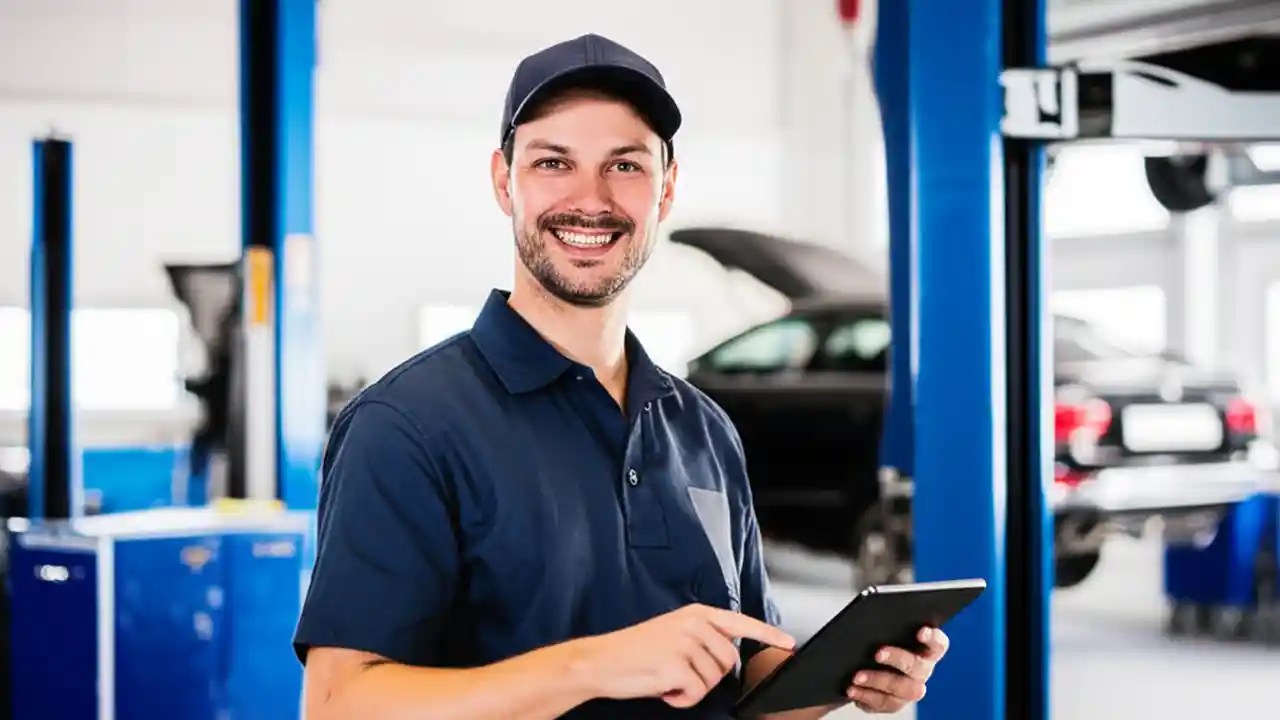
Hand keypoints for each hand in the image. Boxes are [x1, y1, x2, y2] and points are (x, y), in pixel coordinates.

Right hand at [573, 603, 795, 708]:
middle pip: (728, 662)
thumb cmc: (634, 651)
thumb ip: (701, 638)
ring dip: (691, 689)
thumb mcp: (671, 632)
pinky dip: (680, 699)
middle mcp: (694, 624)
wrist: (600, 661)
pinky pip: (696, 694)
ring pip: (713, 681)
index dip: (767, 634)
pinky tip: (661, 688)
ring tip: (666, 678)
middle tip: (678, 673)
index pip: (740, 623)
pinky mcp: (677, 665)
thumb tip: (727, 658)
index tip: (788, 643)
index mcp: (695, 613)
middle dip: (708, 677)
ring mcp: (686, 643)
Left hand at [845, 626, 949, 713]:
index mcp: (926, 649)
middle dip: (898, 658)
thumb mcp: (881, 630)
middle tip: (877, 653)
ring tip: (856, 676)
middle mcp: (923, 671)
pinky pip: (884, 703)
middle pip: (918, 667)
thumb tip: (872, 616)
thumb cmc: (876, 639)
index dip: (932, 638)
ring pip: (902, 689)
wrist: (861, 663)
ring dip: (878, 681)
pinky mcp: (894, 703)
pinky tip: (851, 689)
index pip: (938, 643)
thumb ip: (885, 624)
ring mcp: (910, 689)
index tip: (921, 631)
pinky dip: (866, 696)